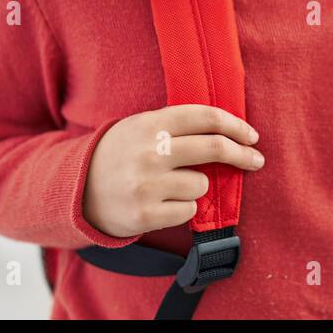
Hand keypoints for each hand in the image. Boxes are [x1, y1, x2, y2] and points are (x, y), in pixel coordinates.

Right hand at [83, 104, 262, 238]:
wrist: (75, 191)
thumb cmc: (121, 155)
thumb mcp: (142, 128)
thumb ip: (179, 126)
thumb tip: (231, 132)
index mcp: (150, 124)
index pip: (206, 117)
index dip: (236, 125)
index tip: (251, 136)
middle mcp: (149, 152)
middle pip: (213, 147)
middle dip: (242, 155)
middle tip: (256, 159)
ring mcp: (146, 185)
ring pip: (202, 184)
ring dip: (197, 186)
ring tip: (171, 185)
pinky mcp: (144, 215)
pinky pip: (189, 210)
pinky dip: (183, 208)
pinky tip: (162, 203)